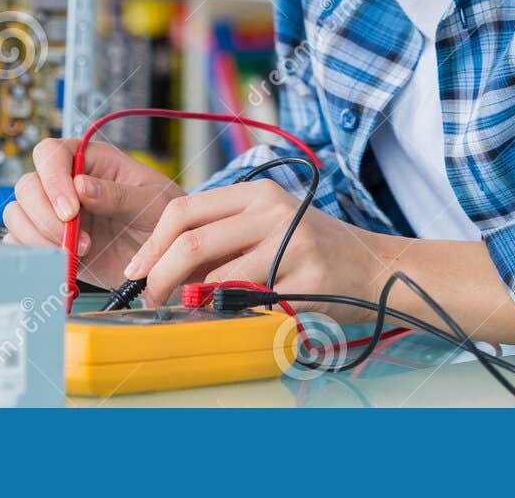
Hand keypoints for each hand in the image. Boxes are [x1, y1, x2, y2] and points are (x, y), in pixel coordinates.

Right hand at [2, 137, 183, 288]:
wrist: (166, 259)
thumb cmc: (164, 219)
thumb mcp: (152, 202)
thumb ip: (118, 194)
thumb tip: (80, 185)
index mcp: (91, 160)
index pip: (51, 153)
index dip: (53, 179)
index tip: (70, 211)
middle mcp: (66, 183)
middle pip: (27, 186)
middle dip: (44, 216)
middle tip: (73, 240)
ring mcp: (54, 213)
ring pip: (18, 214)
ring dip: (39, 237)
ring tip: (77, 254)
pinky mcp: (49, 242)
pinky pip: (20, 243)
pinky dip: (33, 255)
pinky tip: (62, 263)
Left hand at [121, 179, 396, 316]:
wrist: (377, 268)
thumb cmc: (313, 250)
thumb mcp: (268, 227)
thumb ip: (223, 238)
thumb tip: (161, 267)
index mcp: (256, 193)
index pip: (184, 210)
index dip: (151, 244)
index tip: (136, 272)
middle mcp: (272, 212)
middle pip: (192, 244)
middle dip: (160, 278)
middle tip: (151, 301)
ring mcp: (291, 245)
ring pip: (217, 280)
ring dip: (193, 303)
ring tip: (191, 313)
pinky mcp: (306, 280)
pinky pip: (252, 305)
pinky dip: (230, 317)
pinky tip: (230, 321)